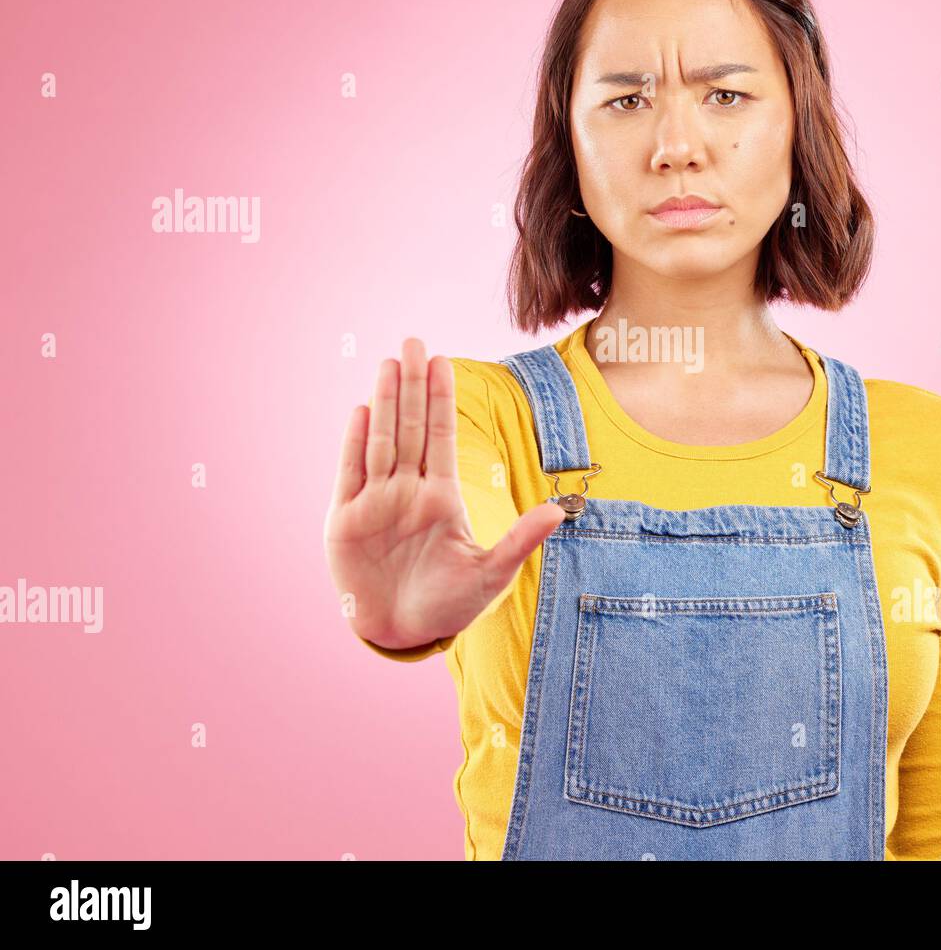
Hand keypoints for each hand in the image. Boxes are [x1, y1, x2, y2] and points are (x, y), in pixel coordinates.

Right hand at [324, 338, 565, 648]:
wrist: (402, 634)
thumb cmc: (448, 606)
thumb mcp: (491, 574)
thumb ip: (520, 540)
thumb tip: (559, 510)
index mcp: (440, 498)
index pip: (440, 437)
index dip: (441, 399)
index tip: (445, 362)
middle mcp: (406, 492)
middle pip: (408, 427)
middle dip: (411, 385)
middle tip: (414, 342)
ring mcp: (375, 503)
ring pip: (380, 440)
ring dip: (384, 402)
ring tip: (389, 364)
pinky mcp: (345, 521)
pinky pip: (350, 473)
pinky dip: (354, 443)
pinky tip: (360, 411)